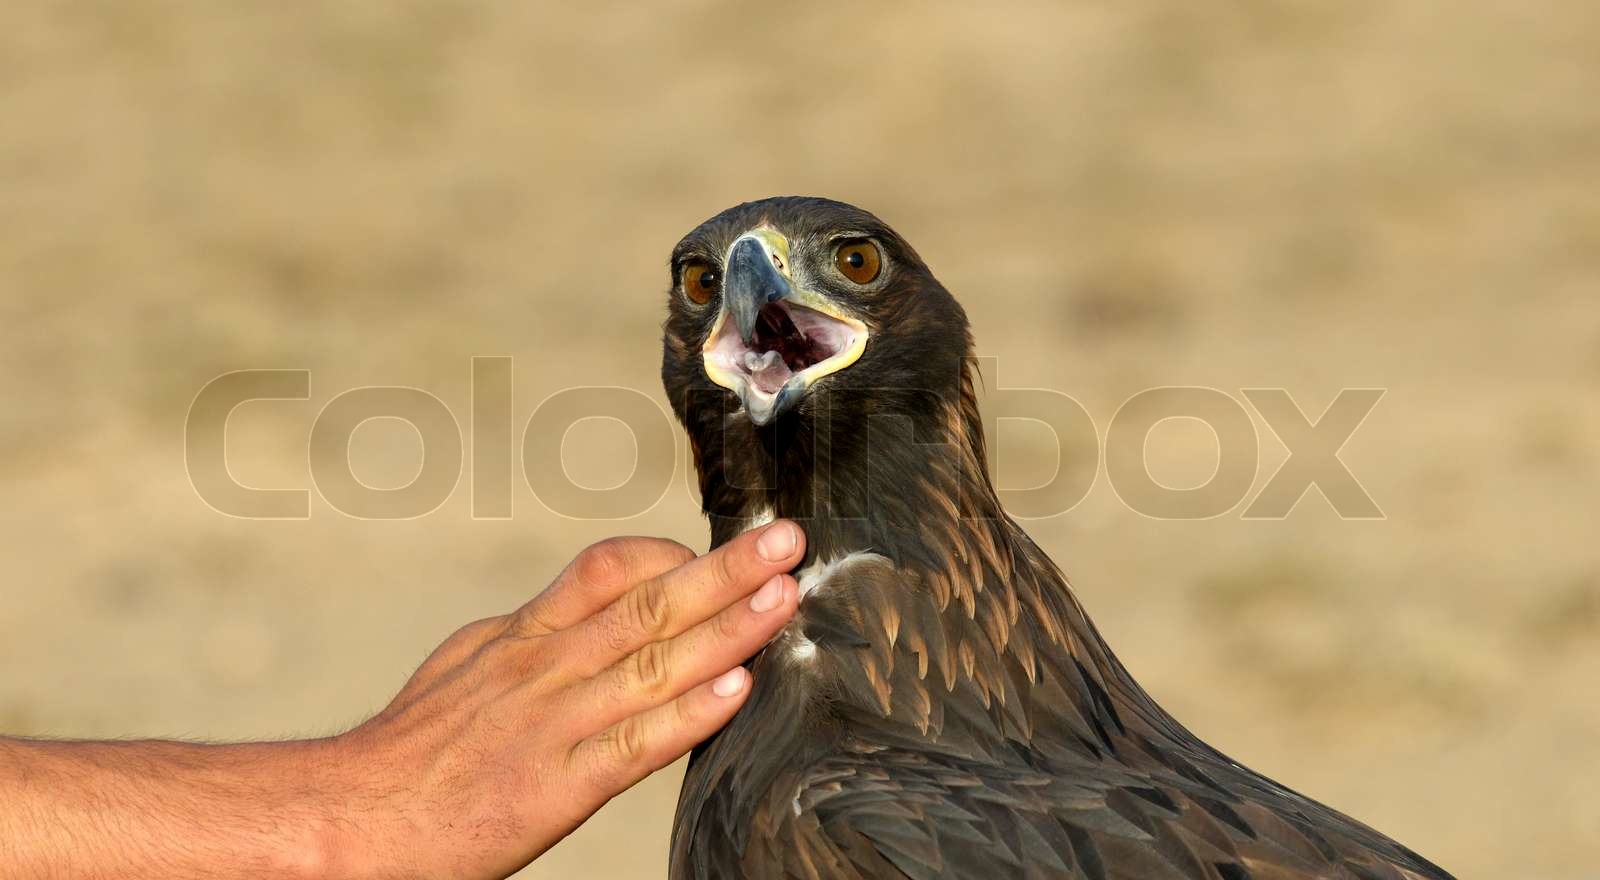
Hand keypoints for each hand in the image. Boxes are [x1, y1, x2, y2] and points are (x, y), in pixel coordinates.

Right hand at [325, 521, 804, 878]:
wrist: (350, 818)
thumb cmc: (412, 747)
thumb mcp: (467, 664)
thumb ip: (536, 635)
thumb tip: (590, 608)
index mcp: (523, 635)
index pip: (605, 570)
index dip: (672, 553)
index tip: (725, 543)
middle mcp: (542, 668)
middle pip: (645, 604)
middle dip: (725, 570)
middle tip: (789, 539)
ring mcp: (551, 726)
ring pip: (651, 665)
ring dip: (727, 629)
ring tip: (785, 598)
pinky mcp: (554, 789)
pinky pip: (632, 746)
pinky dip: (687, 716)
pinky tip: (736, 692)